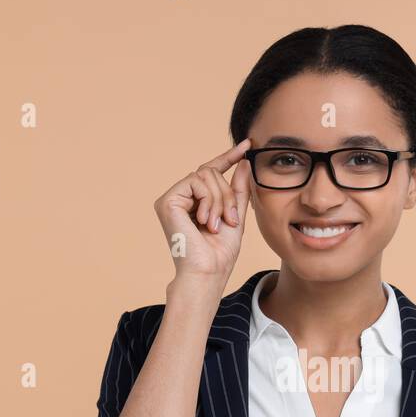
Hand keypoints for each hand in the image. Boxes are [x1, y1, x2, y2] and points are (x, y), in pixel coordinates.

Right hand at [153, 137, 252, 284]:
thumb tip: (244, 162)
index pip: (212, 172)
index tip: (248, 145)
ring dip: (220, 199)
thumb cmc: (219, 253)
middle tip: (230, 219)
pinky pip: (196, 182)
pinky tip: (205, 221)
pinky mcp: (167, 200)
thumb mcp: (235, 216)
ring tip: (216, 224)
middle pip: (211, 172)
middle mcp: (180, 197)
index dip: (229, 157)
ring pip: (206, 175)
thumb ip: (238, 190)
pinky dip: (208, 201)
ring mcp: (172, 198)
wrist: (208, 272)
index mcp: (194, 202)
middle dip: (227, 194)